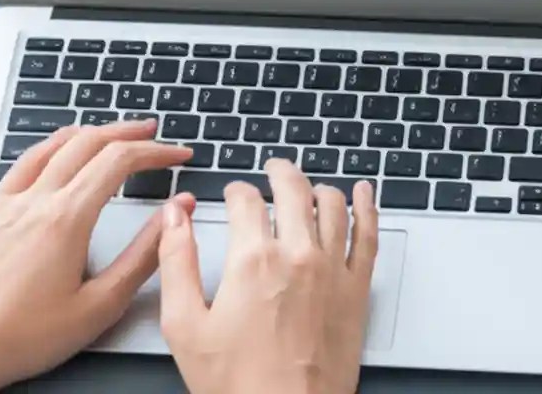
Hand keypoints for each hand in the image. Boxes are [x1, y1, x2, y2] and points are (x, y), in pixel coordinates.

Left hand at [0, 121, 194, 393]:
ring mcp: (8, 204)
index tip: (179, 156)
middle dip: (128, 133)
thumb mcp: (101, 305)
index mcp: (67, 219)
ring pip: (54, 144)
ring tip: (114, 134)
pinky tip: (60, 153)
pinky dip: (53, 146)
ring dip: (91, 132)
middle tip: (155, 134)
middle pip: (89, 142)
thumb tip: (174, 217)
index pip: (119, 161)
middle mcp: (36, 201)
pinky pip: (24, 162)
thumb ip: (145, 255)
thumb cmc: (24, 336)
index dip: (156, 152)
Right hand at [159, 159, 378, 393]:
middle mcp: (298, 254)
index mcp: (252, 260)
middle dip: (280, 173)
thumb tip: (173, 217)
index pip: (245, 200)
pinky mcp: (357, 288)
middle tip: (273, 169)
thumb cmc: (238, 384)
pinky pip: (368, 234)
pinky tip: (363, 193)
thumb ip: (176, 262)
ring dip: (317, 187)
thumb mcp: (184, 326)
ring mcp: (333, 269)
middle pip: (293, 190)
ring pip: (332, 204)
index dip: (236, 191)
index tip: (233, 194)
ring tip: (308, 186)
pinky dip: (367, 207)